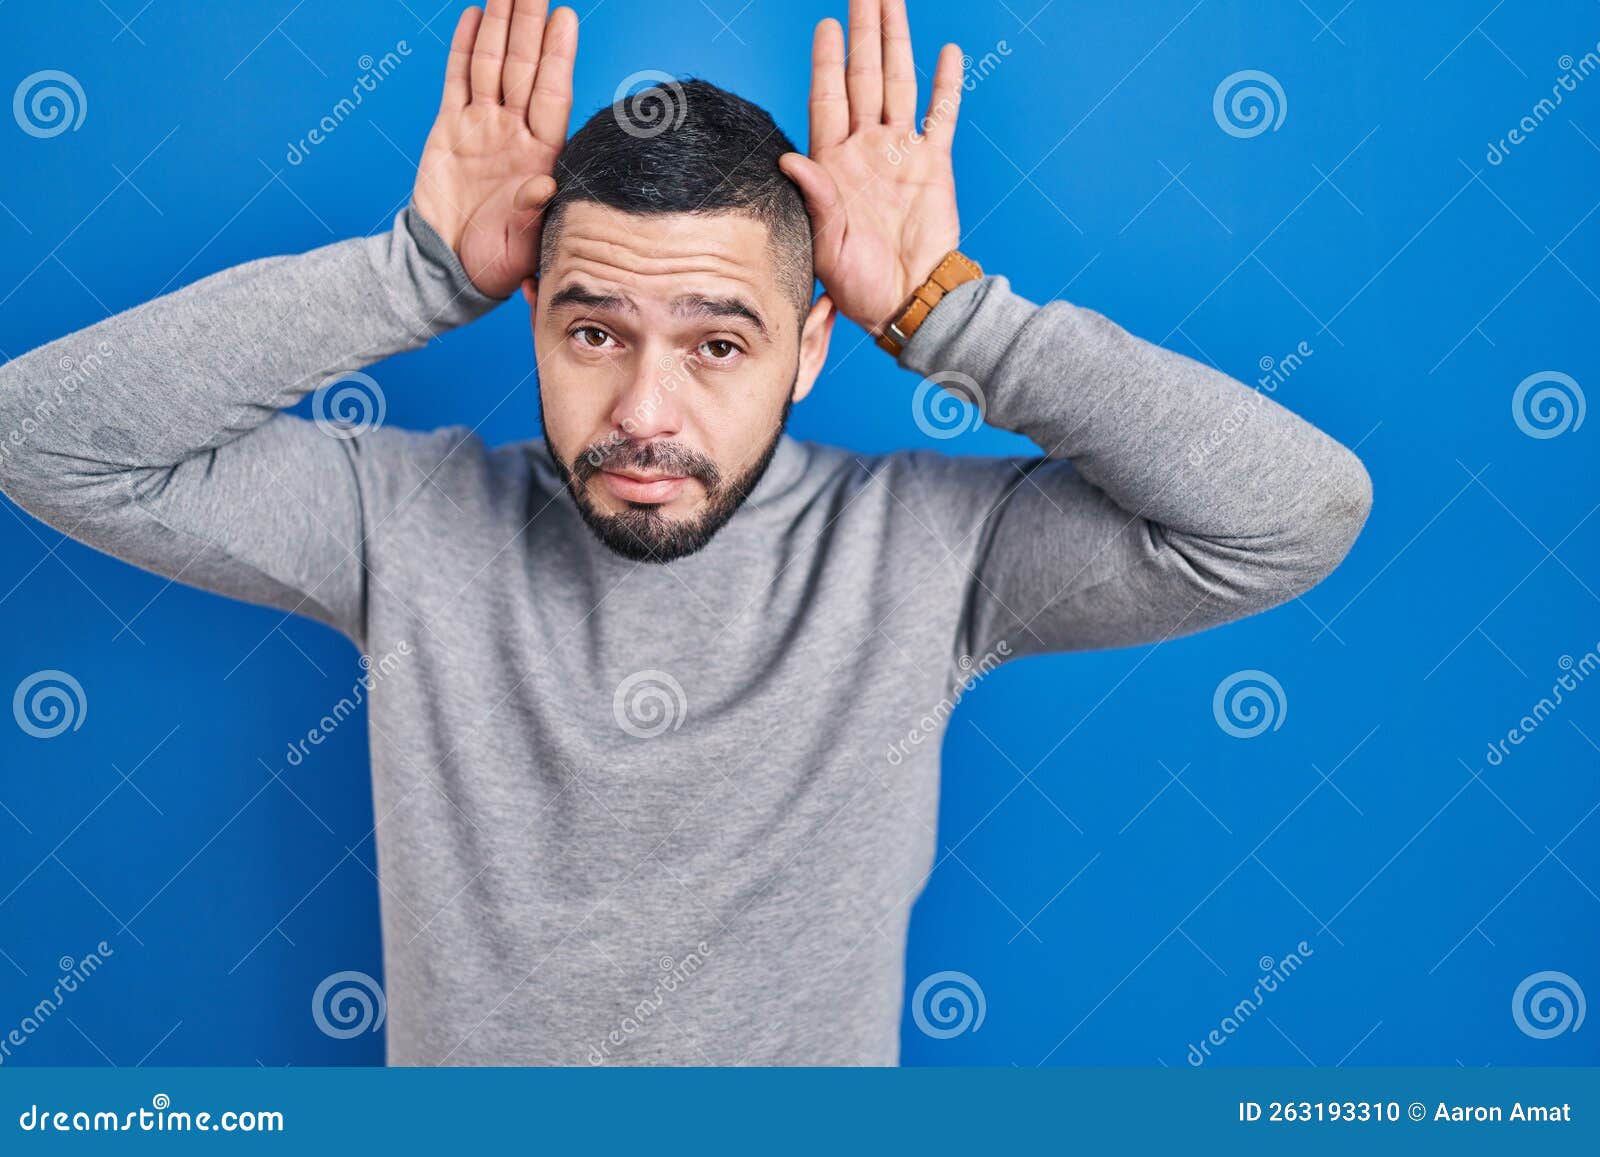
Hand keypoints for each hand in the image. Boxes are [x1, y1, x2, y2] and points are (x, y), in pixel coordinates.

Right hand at [412, 1, 577, 298]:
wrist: (447, 267)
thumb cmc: (494, 262)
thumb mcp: (521, 244)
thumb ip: (532, 212)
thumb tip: (545, 184)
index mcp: (539, 156)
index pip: (551, 94)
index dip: (557, 56)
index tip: (564, 18)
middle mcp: (514, 133)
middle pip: (524, 67)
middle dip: (529, 24)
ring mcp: (482, 126)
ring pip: (493, 64)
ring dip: (501, 25)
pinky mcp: (450, 127)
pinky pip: (458, 78)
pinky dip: (466, 48)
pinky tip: (476, 17)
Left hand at [779, 0, 963, 336]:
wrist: (907, 302)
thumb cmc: (858, 284)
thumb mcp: (824, 242)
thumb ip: (814, 197)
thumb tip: (789, 160)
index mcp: (835, 164)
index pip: (828, 98)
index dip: (826, 60)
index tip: (826, 25)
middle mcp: (867, 149)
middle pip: (863, 76)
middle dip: (863, 32)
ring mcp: (902, 153)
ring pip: (900, 83)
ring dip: (897, 43)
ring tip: (894, 2)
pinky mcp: (934, 165)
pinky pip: (942, 116)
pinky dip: (946, 84)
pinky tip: (947, 52)